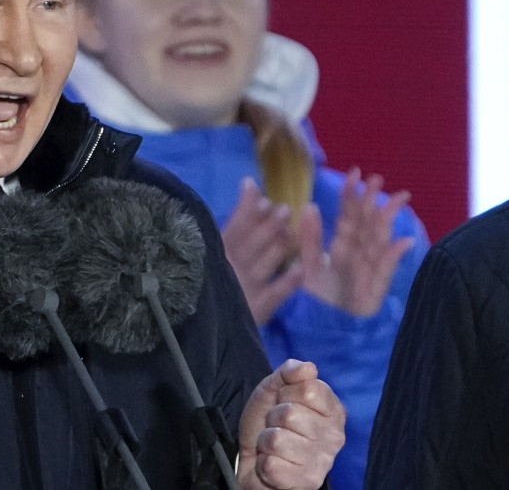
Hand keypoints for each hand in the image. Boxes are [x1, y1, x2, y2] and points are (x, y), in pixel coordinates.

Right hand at [222, 177, 302, 324]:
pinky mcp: (257, 309)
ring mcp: (245, 288)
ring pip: (264, 263)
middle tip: (284, 211)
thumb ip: (240, 215)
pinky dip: (286, 282)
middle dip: (268, 226)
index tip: (265, 202)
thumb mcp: (227, 242)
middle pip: (252, 244)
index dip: (249, 215)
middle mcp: (230, 268)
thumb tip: (249, 182)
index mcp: (219, 251)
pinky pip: (274, 294)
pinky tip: (299, 269)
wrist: (209, 325)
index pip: (235, 229)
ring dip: (278, 247)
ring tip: (291, 231)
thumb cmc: (224, 274)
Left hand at [238, 359, 345, 489]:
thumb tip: (309, 367)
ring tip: (274, 447)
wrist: (255, 459)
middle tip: (277, 427)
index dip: (285, 393)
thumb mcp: (274, 390)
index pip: (308, 388)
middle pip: (290, 414)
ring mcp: (323, 462)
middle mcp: (335, 436)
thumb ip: (289, 373)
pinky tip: (274, 464)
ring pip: (277, 440)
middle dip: (273, 418)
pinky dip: (264, 463)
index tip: (284, 402)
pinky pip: (272, 464)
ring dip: (266, 441)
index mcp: (333, 410)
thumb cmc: (269, 423)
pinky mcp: (306, 482)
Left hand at [299, 168, 415, 315]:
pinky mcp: (377, 288)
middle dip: (373, 201)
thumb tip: (310, 206)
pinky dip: (394, 256)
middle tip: (377, 178)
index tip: (355, 173)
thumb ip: (309, 239)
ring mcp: (370, 270)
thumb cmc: (317, 300)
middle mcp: (358, 254)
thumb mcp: (307, 266)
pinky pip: (385, 270)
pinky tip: (403, 241)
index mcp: (342, 247)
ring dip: (388, 220)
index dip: (352, 196)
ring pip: (380, 240)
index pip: (348, 216)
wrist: (324, 332)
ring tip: (399, 198)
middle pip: (367, 223)